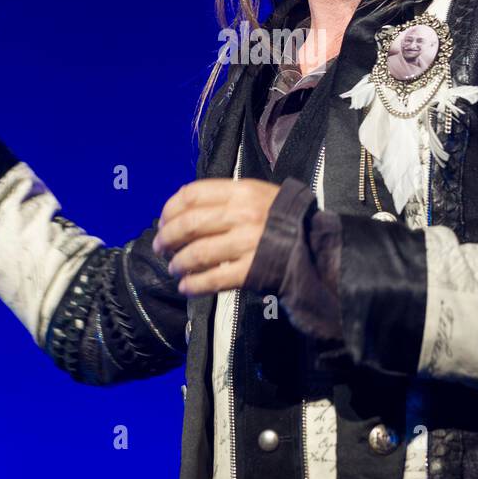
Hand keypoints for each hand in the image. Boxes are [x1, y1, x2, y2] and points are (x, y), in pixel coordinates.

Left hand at [154, 178, 281, 295]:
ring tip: (174, 268)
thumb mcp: (259, 195)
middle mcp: (243, 215)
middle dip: (167, 237)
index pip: (193, 194)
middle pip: (189, 224)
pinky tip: (186, 287)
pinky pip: (213, 279)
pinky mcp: (251, 270)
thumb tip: (185, 209)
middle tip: (160, 247)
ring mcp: (247, 243)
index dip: (170, 208)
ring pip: (197, 253)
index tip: (163, 220)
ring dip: (179, 263)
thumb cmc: (284, 219)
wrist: (316, 246)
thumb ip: (227, 198)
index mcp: (242, 192)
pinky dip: (194, 284)